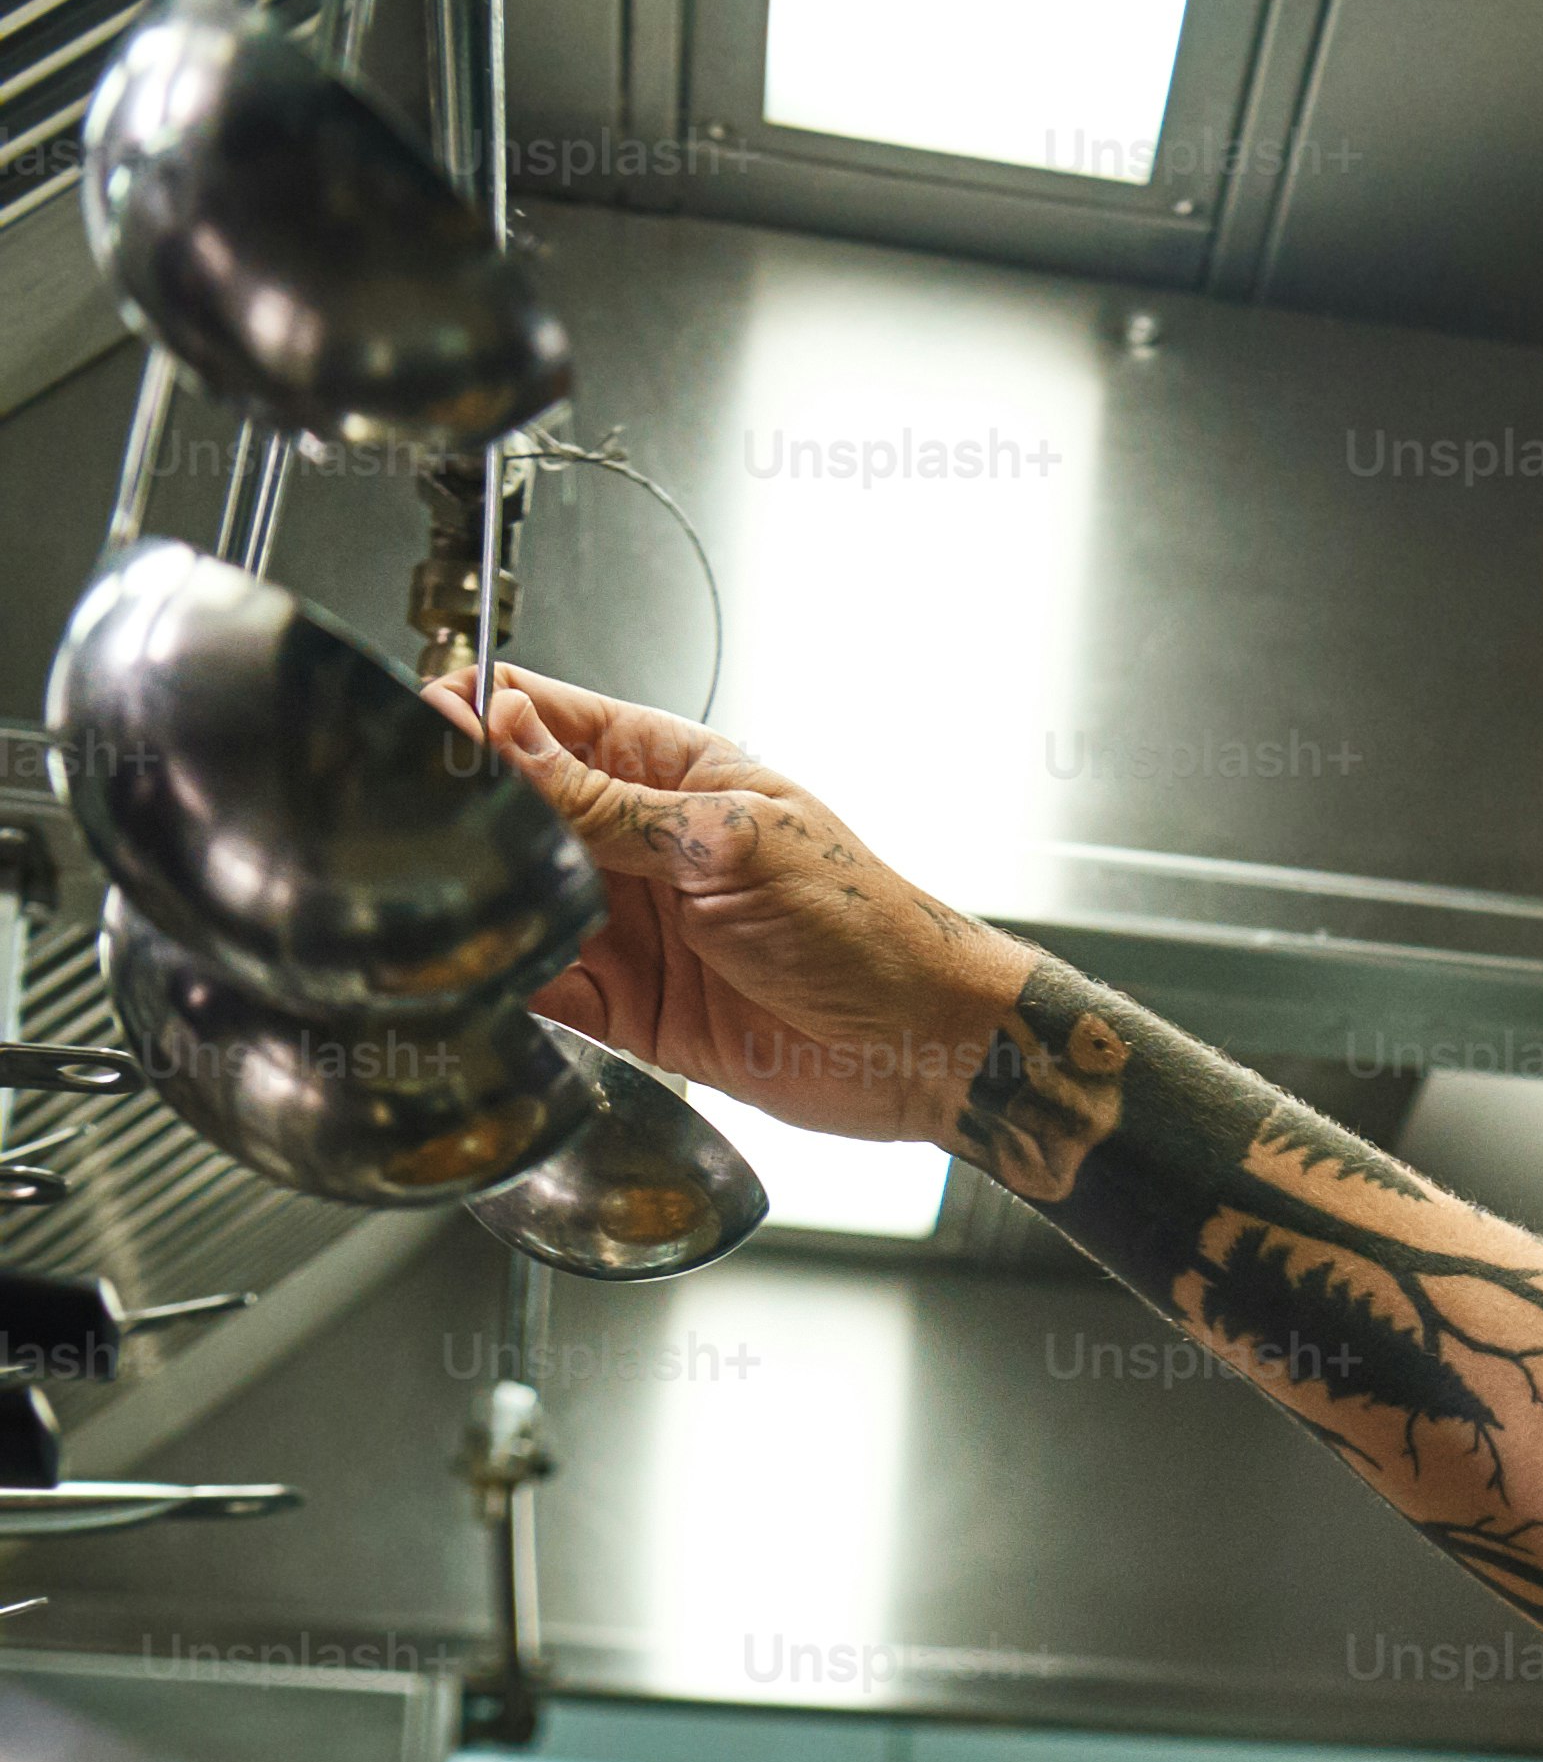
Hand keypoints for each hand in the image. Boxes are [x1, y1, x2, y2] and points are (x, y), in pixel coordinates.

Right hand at [437, 668, 1027, 1142]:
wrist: (923, 1044)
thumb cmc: (864, 925)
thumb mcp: (730, 842)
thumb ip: (609, 801)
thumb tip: (503, 729)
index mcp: (665, 772)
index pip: (539, 718)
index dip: (473, 716)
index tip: (417, 728)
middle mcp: (632, 842)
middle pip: (506, 809)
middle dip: (454, 813)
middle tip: (400, 820)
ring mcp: (622, 923)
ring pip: (508, 898)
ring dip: (471, 901)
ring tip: (424, 896)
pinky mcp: (622, 1006)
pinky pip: (535, 987)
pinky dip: (500, 984)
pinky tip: (471, 974)